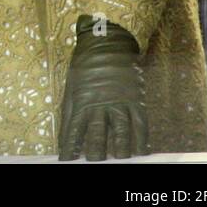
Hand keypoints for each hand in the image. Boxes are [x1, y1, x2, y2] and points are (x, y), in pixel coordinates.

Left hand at [58, 15, 149, 159]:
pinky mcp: (136, 99)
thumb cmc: (85, 66)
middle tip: (94, 162)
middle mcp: (100, 104)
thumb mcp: (70, 86)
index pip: (73, 130)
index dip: (70, 148)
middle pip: (98, 135)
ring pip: (121, 133)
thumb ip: (69, 112)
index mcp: (81, 100)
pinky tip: (140, 151)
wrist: (107, 44)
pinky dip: (142, 140)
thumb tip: (64, 138)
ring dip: (119, 150)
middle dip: (95, 152)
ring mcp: (120, 102)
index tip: (67, 161)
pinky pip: (141, 124)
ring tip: (118, 159)